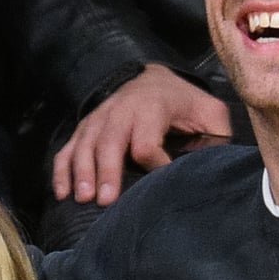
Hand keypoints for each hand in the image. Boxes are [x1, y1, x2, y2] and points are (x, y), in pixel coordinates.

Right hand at [53, 66, 233, 206]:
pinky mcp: (86, 128)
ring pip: (85, 144)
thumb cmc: (184, 104)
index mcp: (153, 106)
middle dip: (106, 171)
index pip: (147, 141)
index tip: (163, 183)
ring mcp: (100, 118)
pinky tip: (62, 193)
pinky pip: (69, 148)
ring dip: (81, 172)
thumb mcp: (209, 113)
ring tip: (81, 198)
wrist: (154, 79)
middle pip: (110, 142)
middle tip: (104, 200)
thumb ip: (215, 137)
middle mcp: (121, 110)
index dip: (154, 165)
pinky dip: (63, 170)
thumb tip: (213, 170)